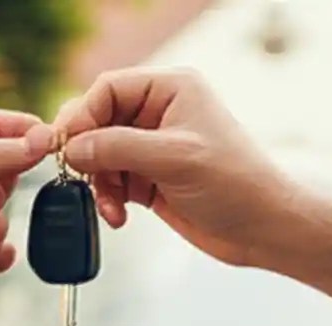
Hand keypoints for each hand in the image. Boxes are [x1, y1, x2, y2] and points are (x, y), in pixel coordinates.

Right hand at [54, 68, 290, 266]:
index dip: (83, 116)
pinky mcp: (150, 178)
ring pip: (100, 156)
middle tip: (78, 177)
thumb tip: (73, 147)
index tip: (68, 147)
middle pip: (98, 122)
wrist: (262, 230)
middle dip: (88, 153)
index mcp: (171, 89)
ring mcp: (153, 147)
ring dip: (98, 183)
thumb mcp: (174, 158)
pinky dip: (108, 199)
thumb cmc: (236, 184)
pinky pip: (112, 182)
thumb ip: (119, 147)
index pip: (108, 89)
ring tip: (110, 207)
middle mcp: (159, 112)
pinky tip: (118, 216)